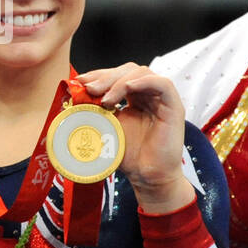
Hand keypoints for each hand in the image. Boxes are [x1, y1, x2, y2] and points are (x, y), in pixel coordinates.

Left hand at [75, 62, 195, 213]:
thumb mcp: (105, 127)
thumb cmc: (129, 156)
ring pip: (142, 73)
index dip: (99, 74)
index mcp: (134, 98)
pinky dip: (143, 82)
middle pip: (128, 70)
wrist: (146, 177)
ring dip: (120, 82)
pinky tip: (128, 89)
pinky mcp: (174, 107)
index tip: (80, 82)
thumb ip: (94, 111)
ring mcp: (162, 100)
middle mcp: (148, 95)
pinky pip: (163, 84)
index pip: (117, 75)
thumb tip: (73, 97)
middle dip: (106, 77)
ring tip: (105, 99)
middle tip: (90, 88)